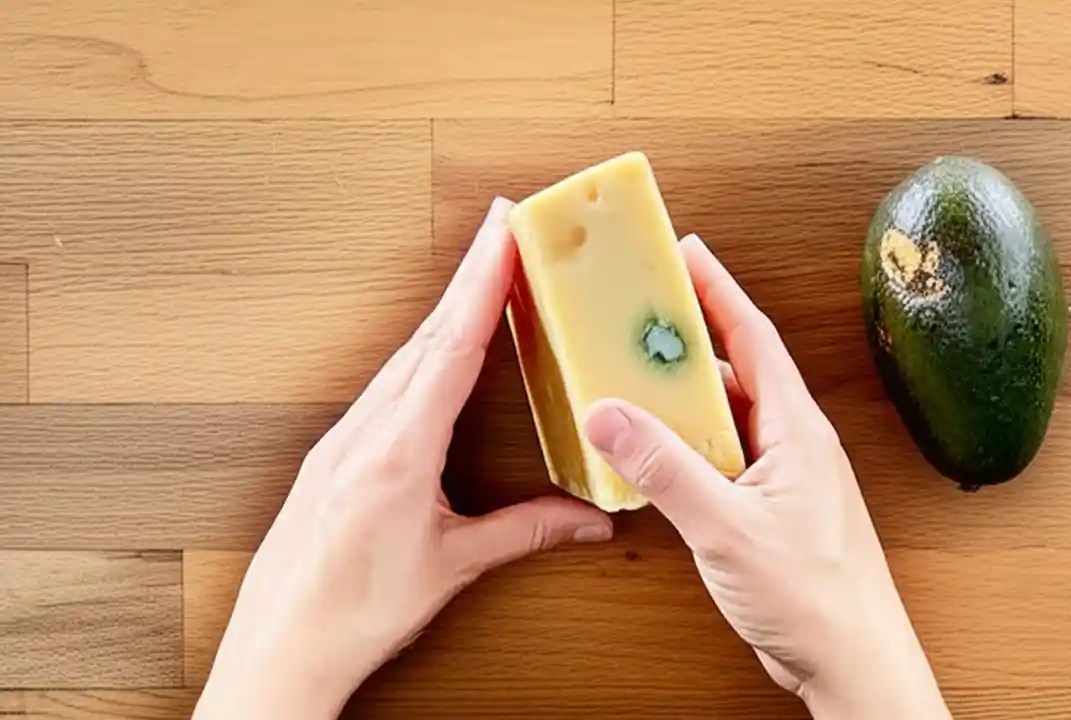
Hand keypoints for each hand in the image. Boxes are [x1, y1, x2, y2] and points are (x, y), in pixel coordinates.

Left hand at [194, 198, 612, 719]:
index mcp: (398, 450)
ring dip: (447, 308)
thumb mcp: (452, 567)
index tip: (502, 230)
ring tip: (482, 271)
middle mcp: (365, 430)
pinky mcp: (335, 452)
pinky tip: (435, 346)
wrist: (279, 648)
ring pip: (405, 354)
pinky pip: (386, 383)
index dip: (482, 283)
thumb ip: (525, 533)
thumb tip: (588, 520)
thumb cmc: (352, 612)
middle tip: (503, 222)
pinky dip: (422, 349)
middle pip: (428, 334)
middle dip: (470, 274)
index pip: (451, 347)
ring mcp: (344, 436)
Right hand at [584, 236, 949, 719]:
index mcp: (796, 429)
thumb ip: (666, 469)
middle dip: (688, 340)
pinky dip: (687, 448)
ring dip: (683, 400)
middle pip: (736, 371)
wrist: (853, 663)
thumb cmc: (817, 598)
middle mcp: (793, 444)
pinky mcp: (769, 510)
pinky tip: (654, 456)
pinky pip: (723, 458)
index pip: (754, 336)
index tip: (685, 252)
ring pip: (726, 418)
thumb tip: (610, 414)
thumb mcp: (727, 527)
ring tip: (632, 380)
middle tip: (639, 316)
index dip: (718, 290)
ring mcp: (782, 477)